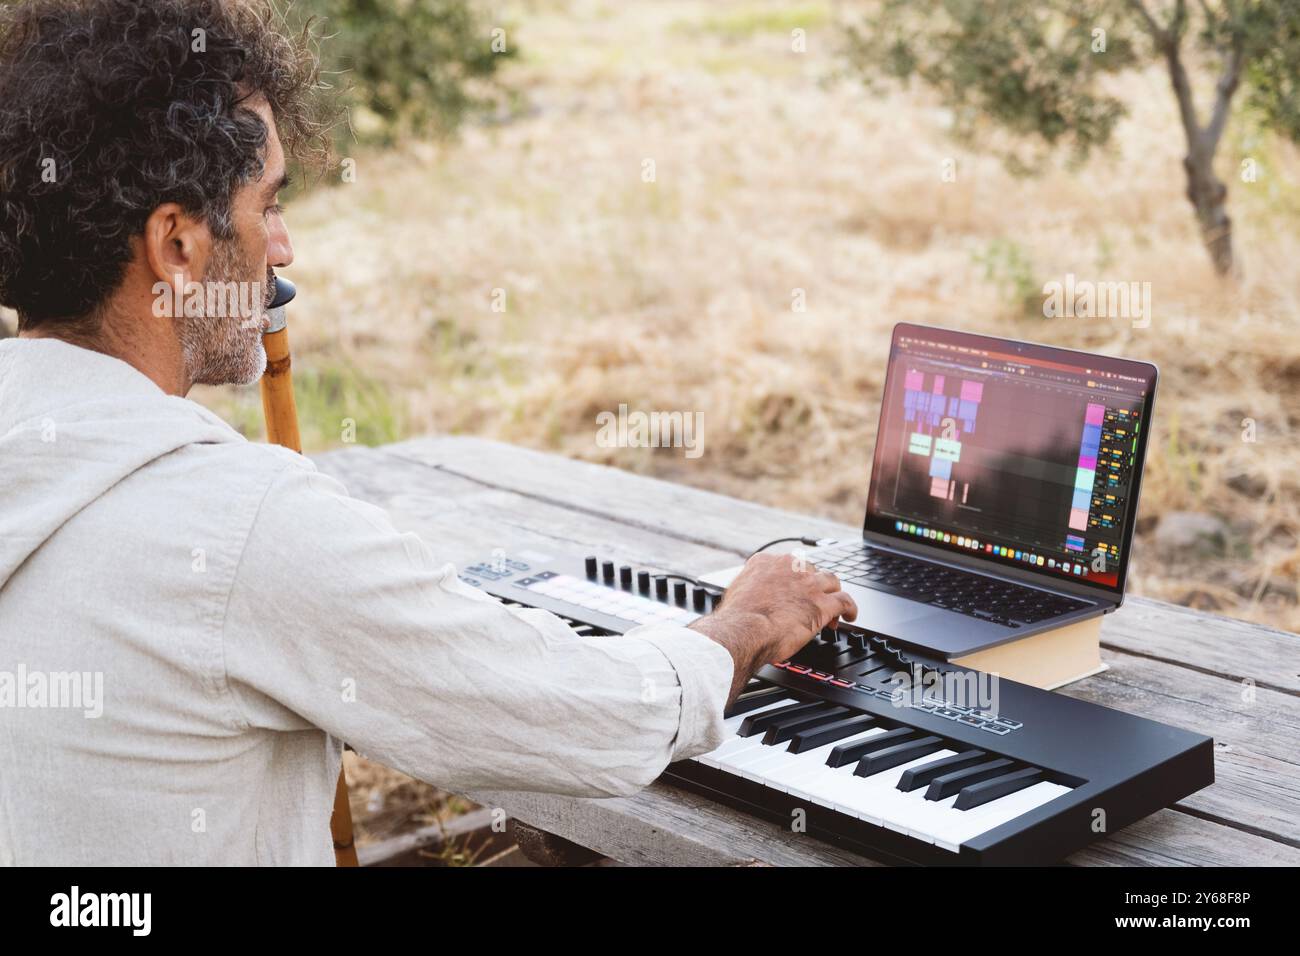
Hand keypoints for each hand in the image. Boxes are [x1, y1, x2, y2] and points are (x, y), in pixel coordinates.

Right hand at [689, 552, 857, 705]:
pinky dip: (851, 608)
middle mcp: (789, 567)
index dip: (793, 580)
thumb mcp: (735, 595)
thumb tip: (744, 601)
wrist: (743, 631)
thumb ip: (746, 591)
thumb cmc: (735, 620)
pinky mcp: (823, 603)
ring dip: (833, 593)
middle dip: (813, 586)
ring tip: (834, 608)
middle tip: (811, 603)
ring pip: (831, 581)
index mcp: (765, 563)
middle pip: (811, 570)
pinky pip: (846, 601)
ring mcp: (808, 584)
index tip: (792, 591)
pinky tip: (850, 616)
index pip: (787, 564)